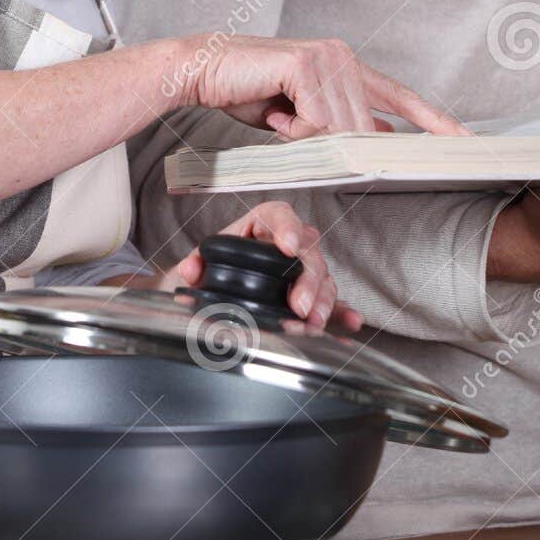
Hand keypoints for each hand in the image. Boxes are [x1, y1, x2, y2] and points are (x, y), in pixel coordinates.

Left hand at [157, 200, 363, 332]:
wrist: (208, 293)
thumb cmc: (209, 270)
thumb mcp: (198, 263)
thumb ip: (194, 264)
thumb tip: (191, 270)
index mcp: (259, 225)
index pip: (279, 214)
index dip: (287, 227)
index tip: (288, 247)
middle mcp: (286, 244)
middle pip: (309, 250)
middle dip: (308, 278)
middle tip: (299, 305)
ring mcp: (300, 271)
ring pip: (322, 277)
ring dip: (323, 300)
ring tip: (314, 322)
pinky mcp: (309, 297)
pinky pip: (330, 302)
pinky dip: (340, 313)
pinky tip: (347, 325)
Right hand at [185, 34, 467, 139]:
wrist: (202, 70)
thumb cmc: (248, 91)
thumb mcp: (302, 115)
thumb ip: (339, 123)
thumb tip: (376, 141)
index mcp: (346, 65)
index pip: (400, 97)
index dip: (435, 121)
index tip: (466, 141)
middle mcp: (342, 55)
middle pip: (365, 127)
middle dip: (336, 145)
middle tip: (291, 131)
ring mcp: (326, 56)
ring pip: (342, 128)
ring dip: (306, 137)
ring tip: (277, 116)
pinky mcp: (305, 63)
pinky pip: (317, 121)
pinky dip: (294, 129)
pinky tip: (273, 112)